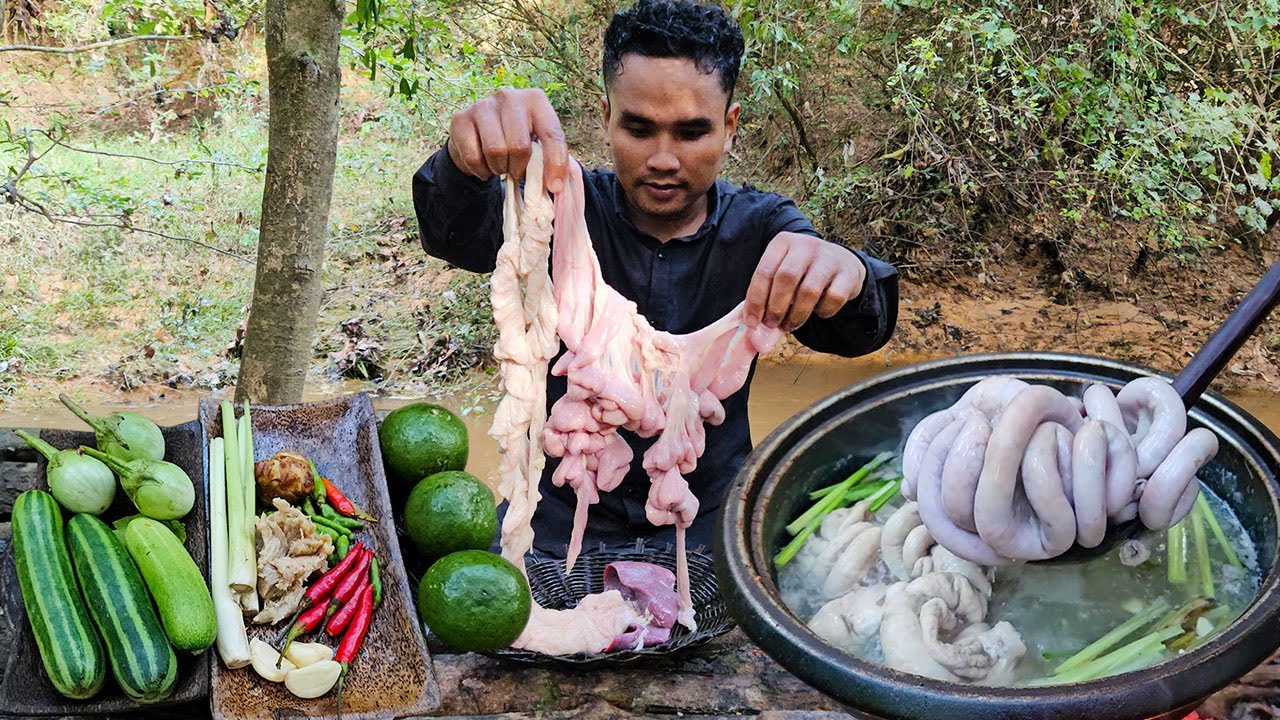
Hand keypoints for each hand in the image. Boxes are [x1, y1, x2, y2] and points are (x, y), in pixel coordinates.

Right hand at [446, 87, 568, 192]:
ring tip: (501, 166)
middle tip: (517, 172)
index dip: (555, 164)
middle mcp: (509, 96)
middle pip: (519, 146)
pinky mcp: (461, 119)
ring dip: (499, 169)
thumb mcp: (537, 141)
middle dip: (519, 168)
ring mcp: (483, 105)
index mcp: (535, 99)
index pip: (552, 134)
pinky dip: (481, 170)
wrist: (478, 131)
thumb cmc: (516, 137)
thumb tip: (557, 186)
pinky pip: (473, 157)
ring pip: (495, 151)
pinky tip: (484, 165)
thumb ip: (549, 157)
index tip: (554, 186)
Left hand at [744, 232, 865, 332]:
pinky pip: (833, 298)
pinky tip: (818, 311)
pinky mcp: (847, 273)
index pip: (764, 272)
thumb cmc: (804, 272)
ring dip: (796, 315)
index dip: (755, 300)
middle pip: (786, 278)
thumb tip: (753, 322)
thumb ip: (768, 291)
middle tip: (771, 324)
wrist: (842, 262)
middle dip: (775, 307)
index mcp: (783, 242)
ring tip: (790, 325)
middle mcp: (806, 245)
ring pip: (808, 291)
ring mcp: (829, 257)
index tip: (751, 322)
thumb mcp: (783, 271)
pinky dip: (823, 311)